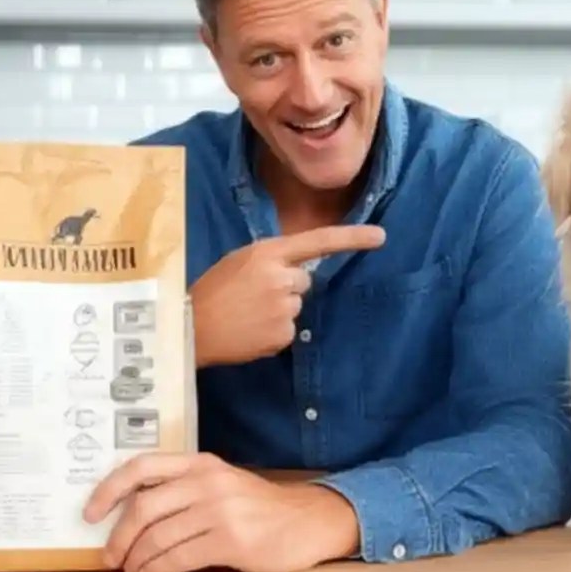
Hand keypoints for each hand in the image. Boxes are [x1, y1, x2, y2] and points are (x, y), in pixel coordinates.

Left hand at [83, 453, 359, 571]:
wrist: (308, 521)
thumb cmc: (259, 506)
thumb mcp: (222, 483)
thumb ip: (184, 488)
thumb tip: (132, 514)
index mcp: (201, 464)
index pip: (142, 466)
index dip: (108, 489)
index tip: (90, 512)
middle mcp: (208, 482)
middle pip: (143, 508)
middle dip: (119, 537)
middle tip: (110, 556)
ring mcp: (221, 511)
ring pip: (157, 537)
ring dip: (137, 560)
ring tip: (133, 570)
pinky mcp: (231, 541)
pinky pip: (178, 558)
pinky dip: (157, 571)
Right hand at [190, 224, 385, 365]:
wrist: (189, 328)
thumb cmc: (211, 291)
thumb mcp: (240, 261)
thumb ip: (271, 261)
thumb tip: (297, 271)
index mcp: (268, 253)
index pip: (318, 241)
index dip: (351, 238)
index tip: (380, 237)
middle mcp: (281, 277)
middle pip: (304, 280)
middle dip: (286, 287)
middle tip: (253, 296)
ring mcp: (284, 307)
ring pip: (296, 306)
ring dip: (279, 310)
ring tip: (248, 314)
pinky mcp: (284, 334)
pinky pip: (289, 330)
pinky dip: (274, 332)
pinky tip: (251, 330)